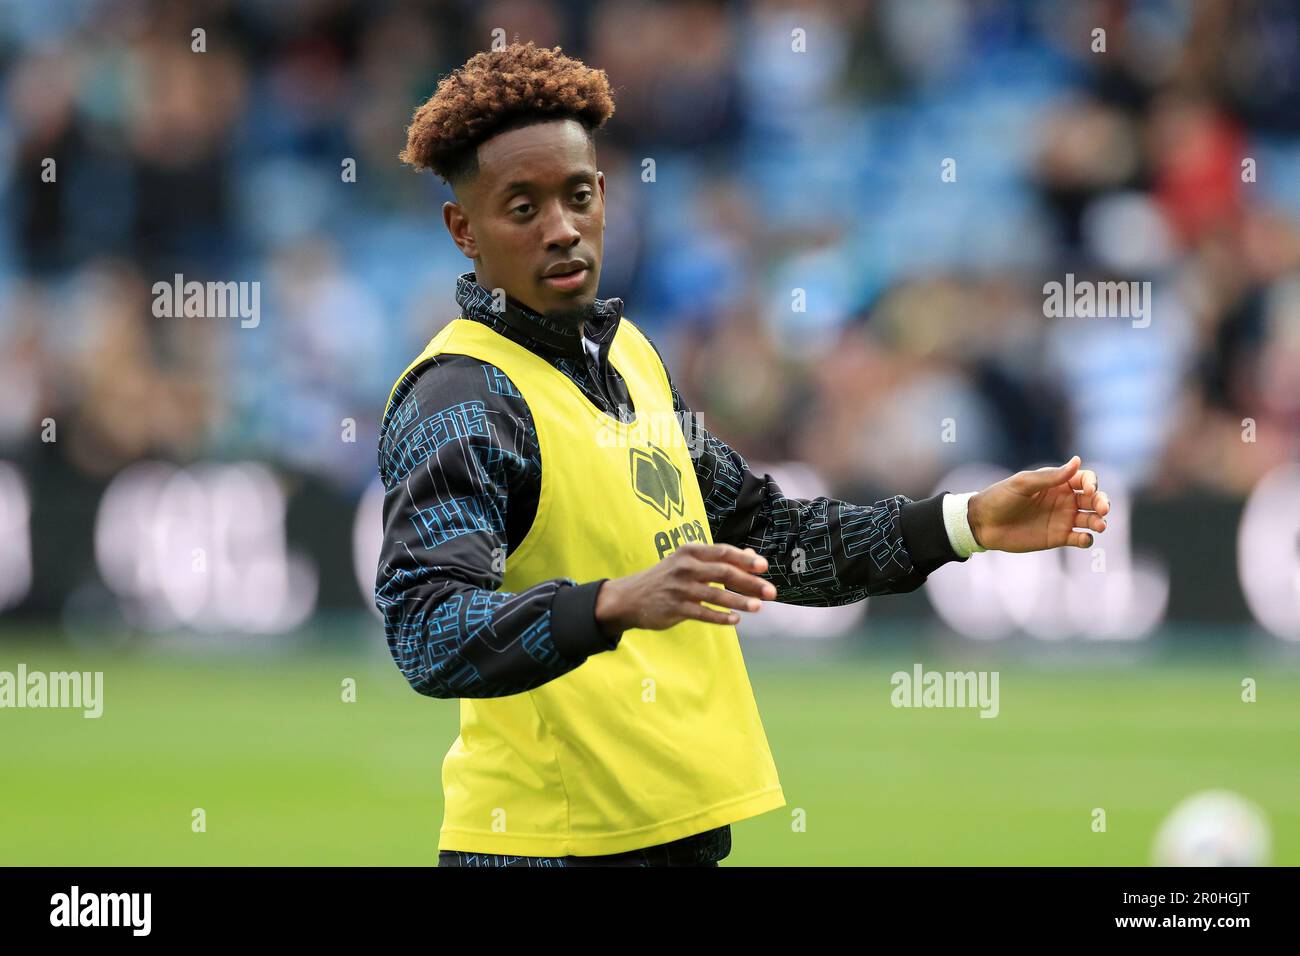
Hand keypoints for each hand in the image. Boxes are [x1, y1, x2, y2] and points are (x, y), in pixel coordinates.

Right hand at [594, 543, 776, 636]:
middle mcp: (685, 567)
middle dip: (750, 582)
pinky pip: (703, 613)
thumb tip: (752, 558)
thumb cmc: (666, 578)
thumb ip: (717, 560)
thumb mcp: (687, 562)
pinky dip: (721, 617)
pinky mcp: (674, 608)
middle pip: (724, 572)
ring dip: (740, 601)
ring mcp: (679, 588)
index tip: (764, 566)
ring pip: (716, 594)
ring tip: (758, 607)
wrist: (629, 597)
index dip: (745, 559)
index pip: (723, 552)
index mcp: (690, 551)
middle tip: (770, 592)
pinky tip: (735, 620)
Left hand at [967, 455, 1109, 552]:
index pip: (1085, 479)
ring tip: (1100, 525)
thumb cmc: (1000, 498)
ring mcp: (1063, 519)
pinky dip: (1087, 539)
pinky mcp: (1059, 537)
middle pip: (1094, 499)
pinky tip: (1083, 538)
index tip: (1088, 489)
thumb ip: (1050, 476)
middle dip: (1102, 502)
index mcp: (1057, 482)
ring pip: (1091, 519)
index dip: (1092, 483)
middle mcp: (1064, 499)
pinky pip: (1080, 538)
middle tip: (1103, 510)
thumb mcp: (1023, 484)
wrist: (983, 524)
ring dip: (1099, 522)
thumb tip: (1077, 461)